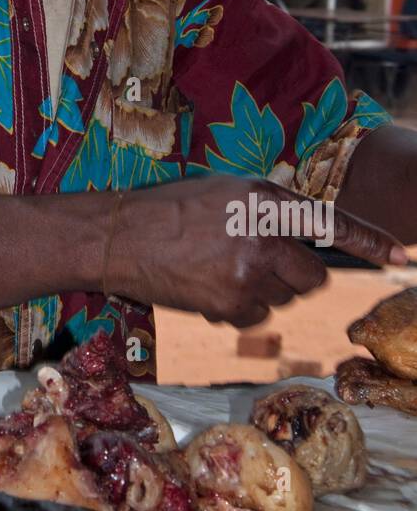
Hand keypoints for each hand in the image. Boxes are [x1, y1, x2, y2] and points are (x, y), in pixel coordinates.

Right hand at [104, 175, 403, 328]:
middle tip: (262, 264)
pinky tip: (210, 287)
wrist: (121, 236)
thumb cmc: (171, 209)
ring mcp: (246, 274)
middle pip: (313, 277)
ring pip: (284, 299)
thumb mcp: (225, 192)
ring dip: (264, 291)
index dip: (370, 241)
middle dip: (297, 277)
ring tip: (222, 268)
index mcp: (263, 200)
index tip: (401, 257)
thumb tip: (304, 241)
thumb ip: (268, 210)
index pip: (329, 223)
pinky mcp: (229, 305)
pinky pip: (256, 318)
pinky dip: (239, 309)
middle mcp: (261, 236)